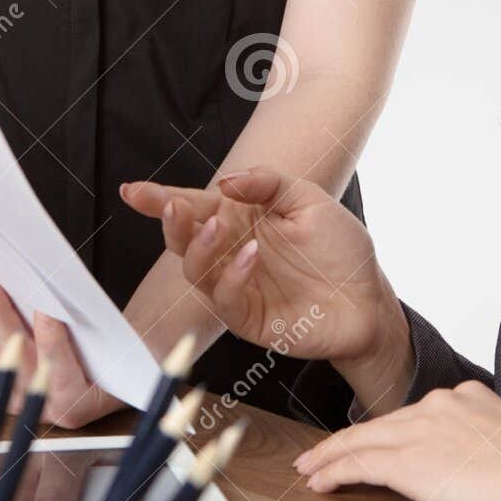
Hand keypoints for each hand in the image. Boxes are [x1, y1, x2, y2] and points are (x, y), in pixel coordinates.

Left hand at [0, 271, 124, 429]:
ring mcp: (13, 395)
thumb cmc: (112, 358)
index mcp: (75, 403)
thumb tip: (65, 301)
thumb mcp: (116, 346)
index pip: (59, 367)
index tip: (44, 307)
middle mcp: (39, 404)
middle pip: (13, 356)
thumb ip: (96, 332)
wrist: (104, 378)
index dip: (51, 337)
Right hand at [127, 165, 411, 387]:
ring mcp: (237, 287)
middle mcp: (231, 253)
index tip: (131, 190)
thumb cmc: (340, 247)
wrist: (369, 297)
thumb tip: (226, 182)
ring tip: (214, 226)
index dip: (160, 198)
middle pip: (185, 239)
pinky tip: (249, 255)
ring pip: (196, 271)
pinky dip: (232, 276)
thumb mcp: (309, 199)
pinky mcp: (248, 318)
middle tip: (173, 207)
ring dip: (199, 248)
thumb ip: (268, 183)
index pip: (195, 206)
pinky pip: (227, 299)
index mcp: (240, 220)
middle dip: (171, 222)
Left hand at [292, 380, 500, 500]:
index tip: (365, 443)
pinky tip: (319, 482)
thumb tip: (472, 472)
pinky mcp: (413, 461)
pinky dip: (334, 471)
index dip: (381, 432)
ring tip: (310, 469)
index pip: (411, 416)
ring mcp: (425, 429)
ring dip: (330, 456)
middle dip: (345, 441)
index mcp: (469, 398)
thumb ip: (483, 449)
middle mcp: (443, 404)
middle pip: (380, 423)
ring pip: (362, 439)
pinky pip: (360, 463)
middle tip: (318, 455)